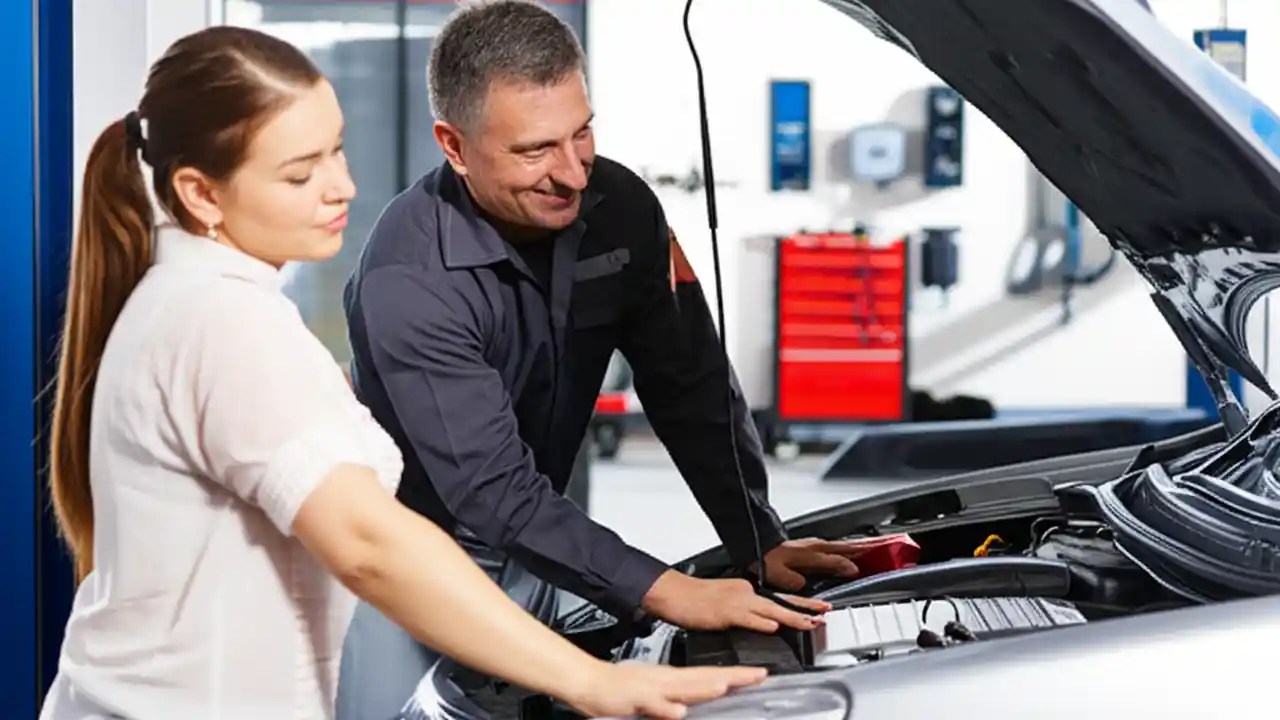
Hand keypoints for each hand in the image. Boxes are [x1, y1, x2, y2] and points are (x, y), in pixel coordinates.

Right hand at [567, 661, 767, 719]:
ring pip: (682, 688)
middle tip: (757, 676)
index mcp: (673, 679)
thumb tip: (696, 703)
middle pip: (704, 679)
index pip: (710, 675)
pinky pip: (653, 706)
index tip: (760, 674)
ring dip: (703, 688)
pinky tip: (679, 712)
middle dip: (732, 678)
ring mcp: (652, 689)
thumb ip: (676, 697)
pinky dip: (666, 709)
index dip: (736, 675)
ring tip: (725, 685)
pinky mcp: (635, 700)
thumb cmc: (620, 687)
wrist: (589, 682)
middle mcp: (667, 681)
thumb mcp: (655, 692)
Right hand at [641, 571, 829, 632]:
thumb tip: (766, 623)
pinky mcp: (726, 613)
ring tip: (810, 623)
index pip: (778, 597)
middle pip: (781, 602)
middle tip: (824, 612)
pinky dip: (761, 623)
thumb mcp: (726, 601)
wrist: (675, 593)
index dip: (800, 604)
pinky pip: (748, 618)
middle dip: (805, 608)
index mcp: (745, 590)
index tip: (817, 608)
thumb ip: (746, 611)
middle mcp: (745, 593)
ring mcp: (737, 602)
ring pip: (771, 610)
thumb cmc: (695, 599)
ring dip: (792, 617)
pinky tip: (773, 628)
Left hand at [756, 538, 862, 590]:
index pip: (835, 560)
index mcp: (809, 555)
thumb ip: (795, 581)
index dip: (847, 566)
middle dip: (857, 548)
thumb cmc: (765, 559)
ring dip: (849, 545)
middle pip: (840, 547)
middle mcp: (812, 547)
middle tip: (874, 547)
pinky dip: (838, 545)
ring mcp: (809, 543)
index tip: (858, 570)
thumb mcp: (779, 575)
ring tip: (863, 547)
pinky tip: (839, 548)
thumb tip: (804, 584)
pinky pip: (828, 543)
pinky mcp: (804, 543)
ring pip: (835, 544)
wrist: (754, 543)